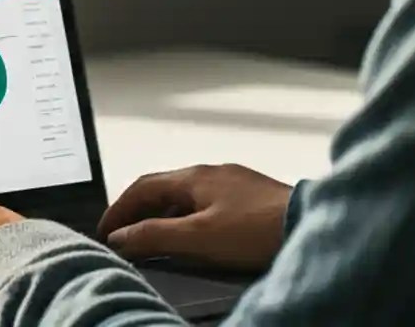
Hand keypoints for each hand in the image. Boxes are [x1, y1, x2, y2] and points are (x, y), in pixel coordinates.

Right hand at [97, 164, 291, 271]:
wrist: (308, 224)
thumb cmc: (256, 229)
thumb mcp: (197, 237)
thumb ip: (154, 235)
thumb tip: (121, 237)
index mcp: (194, 176)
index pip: (142, 187)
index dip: (118, 209)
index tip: (106, 230)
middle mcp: (211, 172)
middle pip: (162, 189)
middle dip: (138, 212)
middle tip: (124, 236)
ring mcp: (233, 182)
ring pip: (185, 196)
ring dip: (163, 216)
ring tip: (153, 241)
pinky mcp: (250, 197)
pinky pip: (206, 204)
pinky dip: (187, 218)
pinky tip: (193, 237)